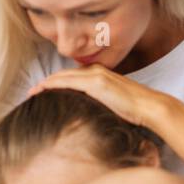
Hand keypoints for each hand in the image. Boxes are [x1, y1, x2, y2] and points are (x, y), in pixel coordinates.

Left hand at [28, 63, 166, 128]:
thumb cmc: (136, 110)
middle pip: (65, 74)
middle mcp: (97, 71)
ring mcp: (96, 75)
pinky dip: (53, 84)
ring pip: (63, 76)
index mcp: (102, 74)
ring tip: (33, 92)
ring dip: (46, 82)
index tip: (44, 91)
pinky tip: (43, 90)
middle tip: (32, 92)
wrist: (150, 107)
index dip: (57, 81)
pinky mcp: (96, 83)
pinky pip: (67, 81)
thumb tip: (89, 112)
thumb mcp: (114, 103)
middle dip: (47, 81)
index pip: (73, 76)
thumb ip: (101, 102)